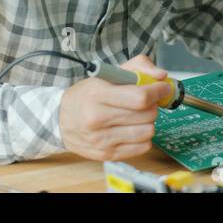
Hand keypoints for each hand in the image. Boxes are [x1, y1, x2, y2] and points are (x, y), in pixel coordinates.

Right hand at [59, 55, 173, 160]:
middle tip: (146, 101)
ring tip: (138, 116)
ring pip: (147, 132)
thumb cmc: (87, 95)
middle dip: (153, 105)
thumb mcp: (108, 74)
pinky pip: (142, 147)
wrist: (60, 119)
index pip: (140, 97)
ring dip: (148, 122)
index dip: (158, 91)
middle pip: (146, 115)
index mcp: (97, 94)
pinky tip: (133, 128)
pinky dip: (143, 137)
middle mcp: (97, 119)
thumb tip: (161, 76)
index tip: (162, 88)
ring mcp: (102, 140)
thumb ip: (138, 67)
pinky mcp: (106, 154)